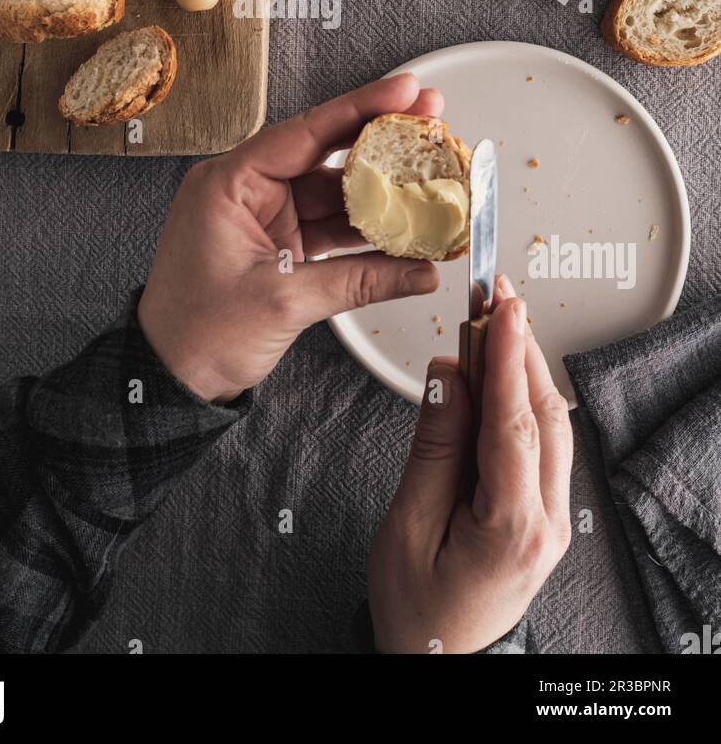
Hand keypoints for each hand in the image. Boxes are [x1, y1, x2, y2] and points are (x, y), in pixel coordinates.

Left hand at [137, 75, 444, 402]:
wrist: (171, 378)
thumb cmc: (196, 333)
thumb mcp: (283, 302)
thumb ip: (358, 281)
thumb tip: (418, 272)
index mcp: (229, 183)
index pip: (305, 132)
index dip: (361, 108)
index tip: (405, 91)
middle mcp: (246, 190)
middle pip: (325, 153)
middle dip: (380, 139)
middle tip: (431, 119)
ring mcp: (265, 216)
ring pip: (334, 191)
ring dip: (382, 191)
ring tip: (432, 178)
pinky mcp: (279, 244)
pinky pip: (331, 227)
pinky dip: (367, 230)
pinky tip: (407, 232)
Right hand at [368, 276, 572, 653]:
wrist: (442, 666)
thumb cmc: (418, 612)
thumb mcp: (408, 527)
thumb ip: (433, 447)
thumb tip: (446, 373)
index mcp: (512, 529)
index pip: (515, 424)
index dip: (507, 357)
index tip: (502, 306)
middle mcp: (548, 522)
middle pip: (544, 415)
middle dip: (519, 348)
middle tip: (493, 296)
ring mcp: (555, 520)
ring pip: (551, 425)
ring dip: (522, 370)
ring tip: (491, 325)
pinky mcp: (547, 517)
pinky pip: (545, 444)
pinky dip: (522, 401)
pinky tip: (498, 379)